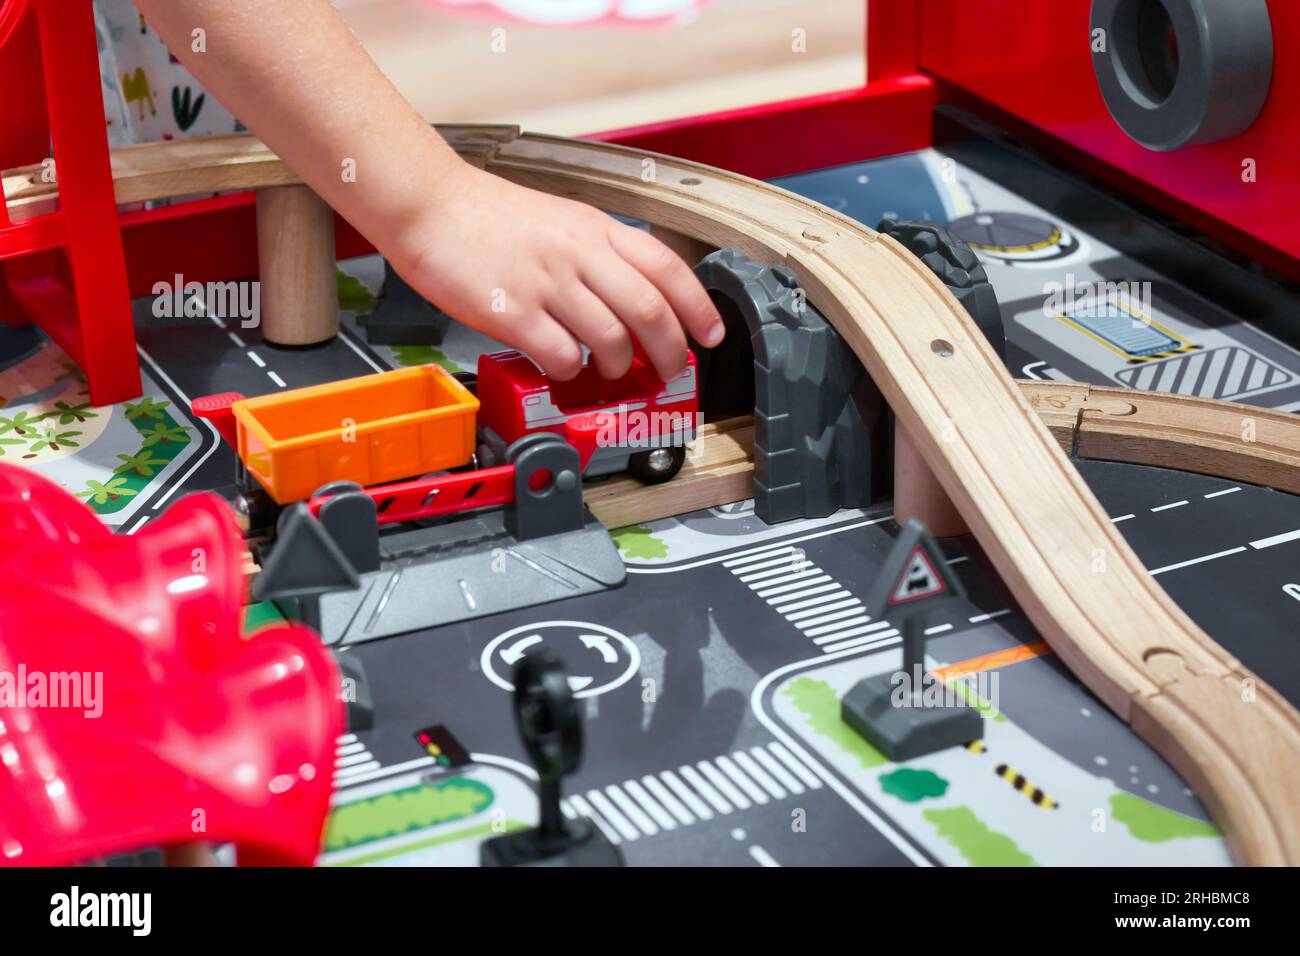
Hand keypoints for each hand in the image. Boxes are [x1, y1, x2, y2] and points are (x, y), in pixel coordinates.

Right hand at [389, 165, 724, 380]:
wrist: (429, 204)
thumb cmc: (486, 215)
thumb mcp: (560, 219)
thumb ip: (597, 253)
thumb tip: (632, 297)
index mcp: (595, 227)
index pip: (667, 267)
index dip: (698, 307)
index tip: (711, 334)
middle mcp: (578, 253)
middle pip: (649, 310)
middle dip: (669, 350)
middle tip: (669, 370)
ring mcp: (546, 282)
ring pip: (611, 338)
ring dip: (619, 365)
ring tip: (610, 371)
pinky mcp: (513, 312)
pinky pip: (561, 355)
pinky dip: (571, 371)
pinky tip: (563, 368)